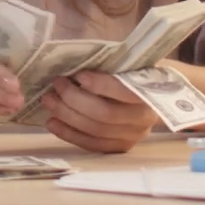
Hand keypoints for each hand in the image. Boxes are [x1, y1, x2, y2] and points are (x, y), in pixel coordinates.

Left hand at [39, 71, 158, 153]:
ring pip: (95, 130)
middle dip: (74, 98)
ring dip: (67, 115)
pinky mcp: (119, 147)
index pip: (124, 91)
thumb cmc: (138, 74)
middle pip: (104, 113)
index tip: (79, 75)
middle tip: (56, 83)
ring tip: (48, 100)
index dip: (100, 84)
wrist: (156, 99)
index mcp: (151, 92)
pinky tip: (52, 123)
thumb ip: (113, 62)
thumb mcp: (132, 63)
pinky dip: (69, 134)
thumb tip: (79, 56)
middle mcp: (143, 119)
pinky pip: (91, 145)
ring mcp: (132, 136)